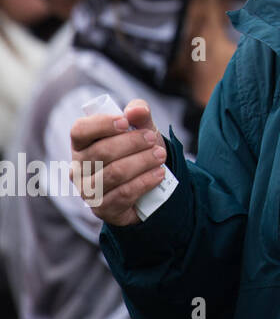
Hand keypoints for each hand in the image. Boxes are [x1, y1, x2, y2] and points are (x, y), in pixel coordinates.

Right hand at [69, 99, 167, 226]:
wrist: (149, 184)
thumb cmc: (138, 151)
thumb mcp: (142, 129)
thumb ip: (139, 115)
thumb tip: (137, 110)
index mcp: (82, 144)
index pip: (80, 131)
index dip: (101, 124)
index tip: (126, 122)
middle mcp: (79, 168)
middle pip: (101, 152)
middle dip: (132, 143)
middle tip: (153, 139)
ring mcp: (88, 191)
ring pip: (114, 173)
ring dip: (141, 162)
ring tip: (160, 155)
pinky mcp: (103, 209)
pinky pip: (124, 194)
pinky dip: (145, 182)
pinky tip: (159, 174)